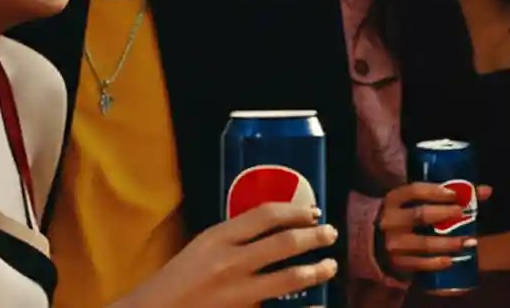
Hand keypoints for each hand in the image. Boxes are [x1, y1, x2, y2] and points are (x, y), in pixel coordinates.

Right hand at [114, 203, 337, 307]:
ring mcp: (238, 292)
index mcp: (219, 237)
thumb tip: (275, 224)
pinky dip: (304, 307)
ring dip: (316, 271)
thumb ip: (235, 235)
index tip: (313, 211)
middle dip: (314, 237)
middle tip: (330, 233)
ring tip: (329, 266)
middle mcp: (231, 262)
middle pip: (284, 243)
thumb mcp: (203, 244)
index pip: (265, 215)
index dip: (295, 211)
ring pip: (289, 278)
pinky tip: (318, 304)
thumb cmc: (179, 276)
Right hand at [375, 182, 491, 274]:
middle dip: (445, 214)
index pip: (414, 190)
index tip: (456, 194)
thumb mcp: (416, 202)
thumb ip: (448, 196)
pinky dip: (436, 263)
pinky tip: (451, 260)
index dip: (436, 191)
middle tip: (464, 213)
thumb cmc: (406, 217)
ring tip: (469, 241)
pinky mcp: (398, 263)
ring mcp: (393, 243)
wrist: (378, 243)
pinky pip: (420, 264)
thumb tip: (487, 191)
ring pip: (424, 242)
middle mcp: (389, 220)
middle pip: (420, 215)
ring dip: (448, 242)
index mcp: (393, 199)